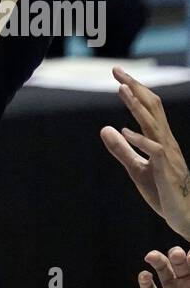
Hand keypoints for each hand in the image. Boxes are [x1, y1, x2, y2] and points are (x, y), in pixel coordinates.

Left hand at [100, 66, 189, 239]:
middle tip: (117, 70)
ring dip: (137, 106)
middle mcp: (167, 142)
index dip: (135, 90)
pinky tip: (125, 131)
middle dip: (135, 87)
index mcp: (161, 140)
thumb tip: (105, 128)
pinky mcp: (167, 171)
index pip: (150, 108)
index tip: (119, 74)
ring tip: (121, 89)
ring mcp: (169, 156)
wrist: (183, 218)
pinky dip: (140, 140)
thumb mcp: (137, 168)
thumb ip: (122, 149)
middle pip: (153, 108)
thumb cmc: (163, 192)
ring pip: (153, 124)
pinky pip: (155, 151)